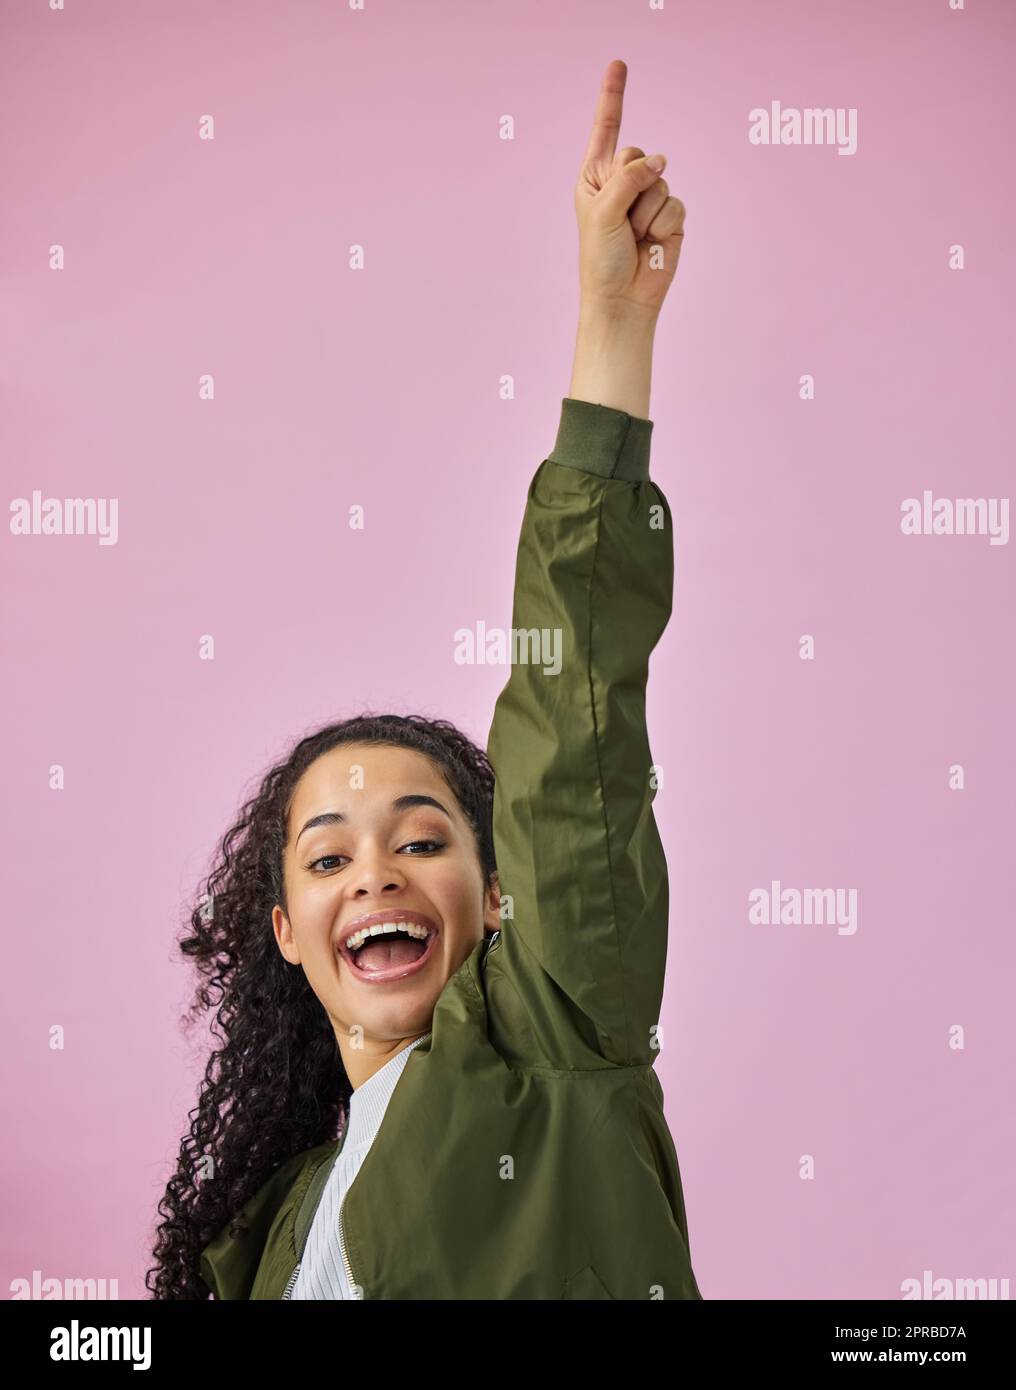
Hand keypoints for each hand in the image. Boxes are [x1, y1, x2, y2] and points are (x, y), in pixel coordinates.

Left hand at [574, 59, 685, 320]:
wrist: (623, 299)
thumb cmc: (602, 259)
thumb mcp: (603, 211)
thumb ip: (629, 178)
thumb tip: (661, 159)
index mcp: (595, 178)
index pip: (606, 131)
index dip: (613, 98)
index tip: (618, 64)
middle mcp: (621, 184)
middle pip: (639, 154)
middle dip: (632, 185)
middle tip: (621, 220)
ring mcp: (647, 199)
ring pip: (659, 181)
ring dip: (646, 213)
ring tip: (635, 237)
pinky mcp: (670, 216)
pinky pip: (675, 203)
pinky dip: (663, 225)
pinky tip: (653, 245)